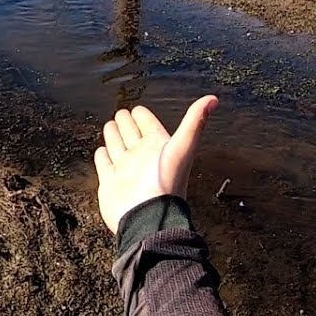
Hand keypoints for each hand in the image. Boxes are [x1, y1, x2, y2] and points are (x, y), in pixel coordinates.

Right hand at [93, 96, 218, 233]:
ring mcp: (125, 169)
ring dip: (114, 135)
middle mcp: (141, 156)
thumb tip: (213, 99)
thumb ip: (195, 122)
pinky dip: (102, 156)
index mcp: (158, 147)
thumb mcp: (182, 146)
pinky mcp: (110, 181)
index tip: (138, 109)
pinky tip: (102, 150)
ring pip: (117, 146)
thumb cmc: (166, 183)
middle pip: (131, 133)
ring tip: (111, 125)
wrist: (147, 217)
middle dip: (126, 122)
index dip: (143, 116)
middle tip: (122, 113)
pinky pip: (104, 164)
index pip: (148, 125)